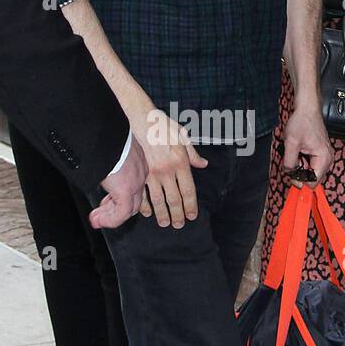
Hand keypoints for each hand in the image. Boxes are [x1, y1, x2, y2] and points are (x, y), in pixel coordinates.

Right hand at [90, 138, 147, 229]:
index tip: (108, 202)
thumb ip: (109, 153)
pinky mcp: (125, 189)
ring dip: (111, 217)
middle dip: (115, 209)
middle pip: (133, 198)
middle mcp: (139, 171)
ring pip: (128, 208)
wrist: (101, 129)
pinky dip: (111, 219)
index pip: (134, 184)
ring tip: (97, 221)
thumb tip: (99, 158)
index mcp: (137, 159)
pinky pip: (121, 212)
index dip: (119, 196)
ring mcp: (135, 181)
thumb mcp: (110, 143)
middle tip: (101, 215)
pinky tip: (99, 220)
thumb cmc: (103, 132)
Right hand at [132, 105, 208, 228]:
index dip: (190, 205)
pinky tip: (147, 213)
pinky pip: (143, 192)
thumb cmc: (164, 127)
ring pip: (158, 199)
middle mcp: (167, 170)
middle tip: (179, 225)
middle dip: (177, 214)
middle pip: (174, 198)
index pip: (188, 190)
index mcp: (181, 162)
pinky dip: (145, 204)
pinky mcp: (141, 172)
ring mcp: (153, 173)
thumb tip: (203, 164)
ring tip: (165, 223)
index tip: (192, 216)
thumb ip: (193, 154)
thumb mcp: (184, 137)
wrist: (142, 120)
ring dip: (162, 214)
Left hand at [283, 100, 333, 184]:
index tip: (291, 175)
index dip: (300, 181)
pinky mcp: (320, 153)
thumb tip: (291, 176)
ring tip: (296, 151)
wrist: (307, 109)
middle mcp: (327, 159)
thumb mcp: (291, 144)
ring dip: (300, 165)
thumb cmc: (302, 122)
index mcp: (323, 158)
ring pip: (310, 171)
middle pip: (311, 177)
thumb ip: (290, 163)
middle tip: (292, 157)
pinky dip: (302, 160)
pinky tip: (298, 150)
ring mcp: (325, 156)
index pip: (313, 182)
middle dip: (299, 171)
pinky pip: (310, 163)